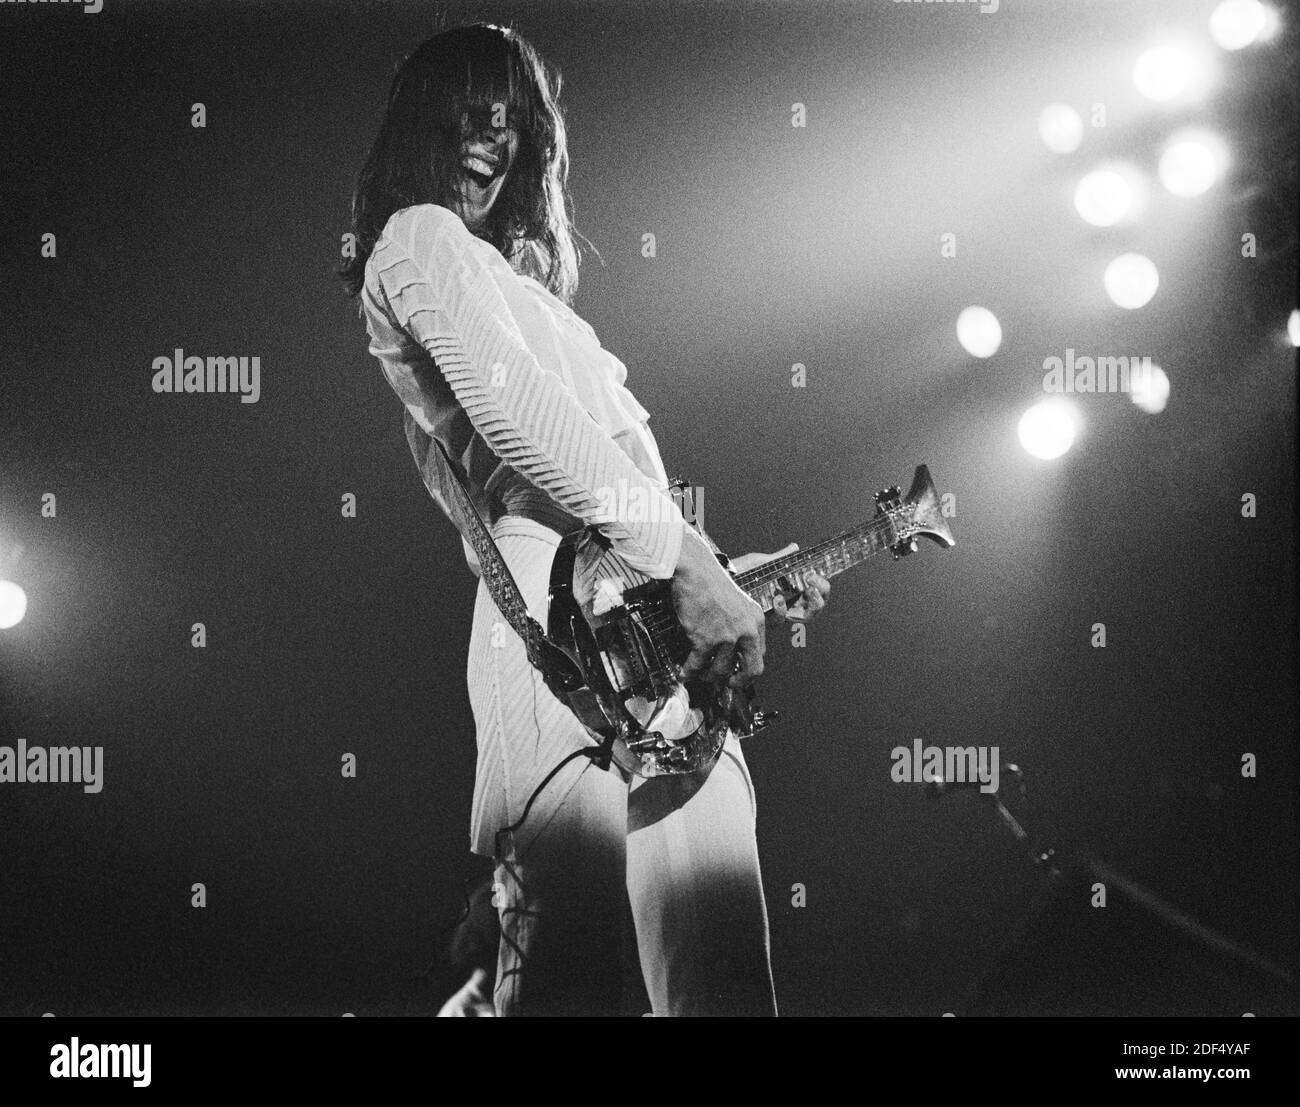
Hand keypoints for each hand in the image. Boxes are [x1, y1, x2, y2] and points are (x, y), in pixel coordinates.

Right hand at [671, 528, 765, 687]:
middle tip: (728, 684)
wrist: (695, 571)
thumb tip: (731, 646)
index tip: (739, 670)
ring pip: (722, 671)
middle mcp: (746, 630)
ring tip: (700, 674)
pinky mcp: (706, 639)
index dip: (748, 666)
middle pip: (753, 670)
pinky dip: (689, 672)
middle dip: (739, 682)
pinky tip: (684, 672)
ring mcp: (727, 636)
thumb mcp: (736, 601)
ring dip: (709, 677)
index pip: (760, 653)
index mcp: (756, 619)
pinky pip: (697, 665)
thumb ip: (739, 623)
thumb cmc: (711, 581)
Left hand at [729, 543, 830, 622]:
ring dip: (807, 604)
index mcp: (790, 589)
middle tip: (812, 584)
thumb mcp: (762, 563)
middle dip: (820, 597)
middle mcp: (787, 603)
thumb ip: (781, 558)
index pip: (815, 593)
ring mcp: (776, 613)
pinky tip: (778, 598)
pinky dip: (781, 609)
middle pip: (814, 609)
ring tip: (804, 589)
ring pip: (802, 617)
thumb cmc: (739, 572)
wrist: (717, 577)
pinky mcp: (763, 620)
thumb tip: (794, 547)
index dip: (822, 587)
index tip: (815, 574)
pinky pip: (778, 620)